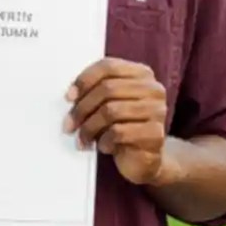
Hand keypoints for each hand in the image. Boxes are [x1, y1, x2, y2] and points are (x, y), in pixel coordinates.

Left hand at [65, 58, 173, 185]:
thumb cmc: (123, 127)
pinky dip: (104, 141)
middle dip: (82, 108)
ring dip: (90, 128)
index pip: (109, 66)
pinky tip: (103, 147)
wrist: (144, 159)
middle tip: (69, 124)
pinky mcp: (155, 134)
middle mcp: (153, 89)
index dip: (85, 80)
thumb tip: (71, 95)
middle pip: (108, 88)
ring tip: (83, 139)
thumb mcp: (110, 104)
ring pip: (111, 111)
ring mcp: (157, 111)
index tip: (69, 97)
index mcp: (143, 74)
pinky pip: (119, 132)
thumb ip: (97, 92)